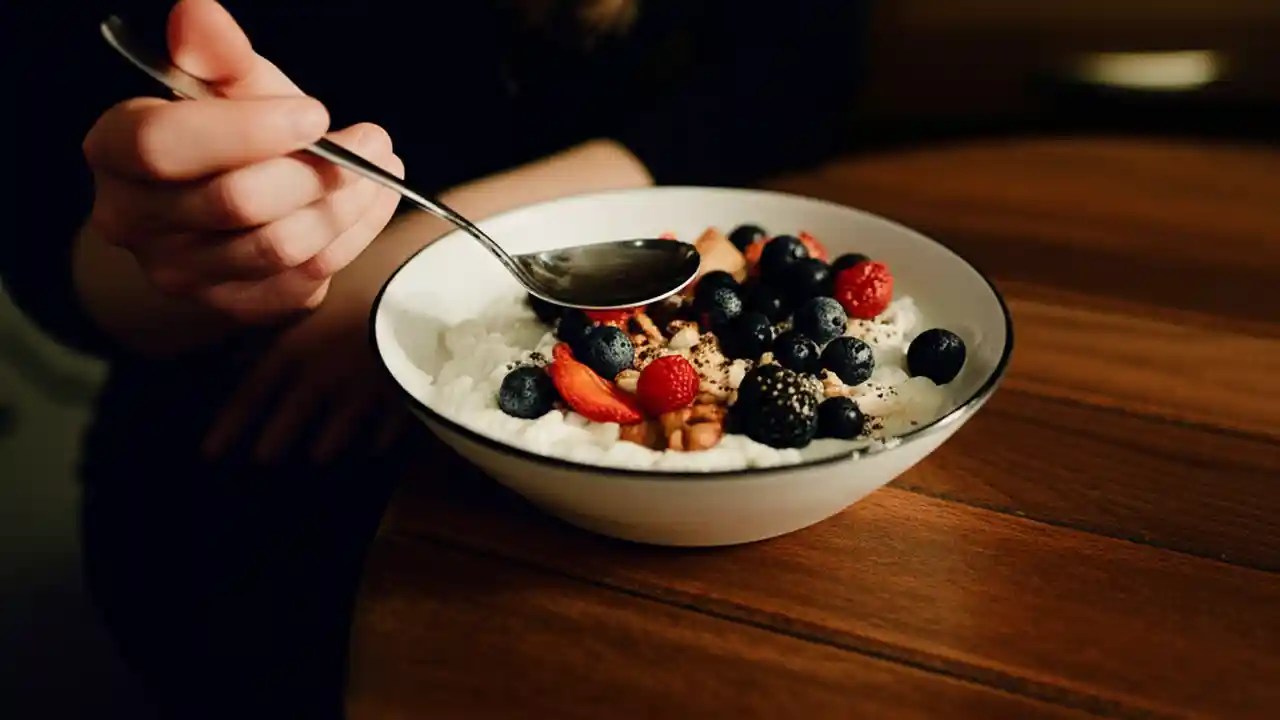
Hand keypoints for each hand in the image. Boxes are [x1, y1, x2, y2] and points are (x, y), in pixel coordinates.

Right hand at [81, 0, 401, 323]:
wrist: (211, 208)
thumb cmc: (218, 137)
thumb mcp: (222, 87)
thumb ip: (218, 55)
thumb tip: (201, 11)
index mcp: (115, 151)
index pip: (166, 144)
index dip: (248, 130)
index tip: (317, 114)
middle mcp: (133, 219)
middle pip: (235, 203)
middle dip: (319, 170)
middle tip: (373, 143)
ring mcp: (180, 272)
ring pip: (280, 247)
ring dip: (346, 207)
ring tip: (380, 171)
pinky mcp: (230, 305)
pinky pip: (303, 281)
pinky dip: (351, 240)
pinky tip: (369, 205)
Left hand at [200, 264, 409, 463]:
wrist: (429, 289)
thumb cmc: (369, 270)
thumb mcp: (315, 284)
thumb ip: (280, 312)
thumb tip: (243, 339)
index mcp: (295, 347)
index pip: (252, 394)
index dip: (230, 423)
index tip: (210, 451)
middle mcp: (323, 376)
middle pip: (291, 416)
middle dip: (274, 440)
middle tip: (261, 459)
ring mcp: (364, 390)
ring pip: (338, 426)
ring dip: (326, 442)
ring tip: (318, 456)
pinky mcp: (403, 393)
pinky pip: (388, 421)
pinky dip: (379, 434)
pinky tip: (376, 444)